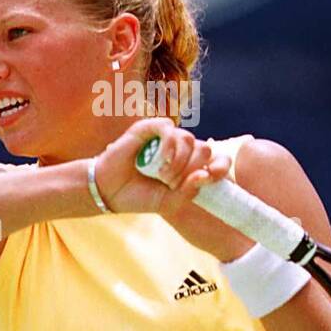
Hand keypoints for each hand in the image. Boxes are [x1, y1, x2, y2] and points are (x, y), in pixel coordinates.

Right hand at [92, 119, 231, 215]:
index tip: (212, 177)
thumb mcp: (169, 202)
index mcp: (189, 165)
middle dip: (191, 168)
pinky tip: (161, 160)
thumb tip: (205, 175)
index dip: (220, 166)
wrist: (110, 191)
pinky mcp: (149, 129)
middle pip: (204, 149)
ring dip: (179, 161)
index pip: (216, 158)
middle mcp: (180, 149)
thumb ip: (189, 191)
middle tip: (172, 183)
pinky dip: (169, 145)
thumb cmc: (140, 196)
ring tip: (163, 176)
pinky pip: (169, 128)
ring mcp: (165, 138)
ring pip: (188, 139)